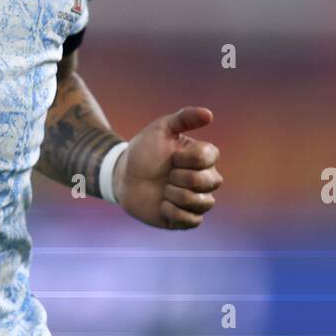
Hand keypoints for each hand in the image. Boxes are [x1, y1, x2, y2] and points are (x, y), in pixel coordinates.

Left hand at [114, 106, 221, 228]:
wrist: (124, 175)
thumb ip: (184, 118)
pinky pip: (192, 221)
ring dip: (177, 195)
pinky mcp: (185, 219)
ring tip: (163, 190)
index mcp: (203, 157)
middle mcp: (205, 179)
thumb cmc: (145, 150)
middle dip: (182, 177)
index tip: (171, 156)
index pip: (209, 157)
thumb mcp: (161, 128)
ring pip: (203, 203)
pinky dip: (173, 212)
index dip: (187, 158)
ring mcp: (196, 200)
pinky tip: (162, 205)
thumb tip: (209, 114)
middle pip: (211, 181)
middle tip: (167, 175)